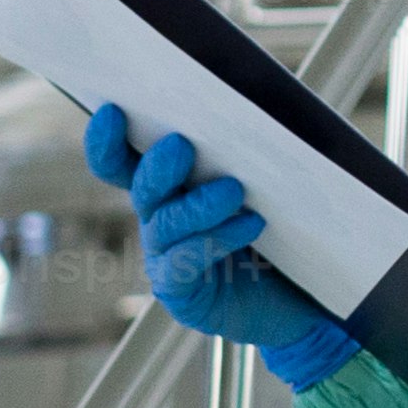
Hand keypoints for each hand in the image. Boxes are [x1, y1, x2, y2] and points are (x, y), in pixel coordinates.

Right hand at [84, 105, 361, 394]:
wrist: (300, 300)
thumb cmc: (281, 234)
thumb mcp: (267, 187)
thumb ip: (249, 154)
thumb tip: (263, 107)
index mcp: (168, 186)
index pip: (122, 161)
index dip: (107, 140)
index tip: (114, 110)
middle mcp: (159, 219)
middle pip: (141, 187)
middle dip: (157, 166)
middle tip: (181, 146)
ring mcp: (165, 257)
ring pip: (166, 224)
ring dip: (198, 204)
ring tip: (233, 190)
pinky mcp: (181, 291)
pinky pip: (185, 262)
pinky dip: (217, 239)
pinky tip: (250, 224)